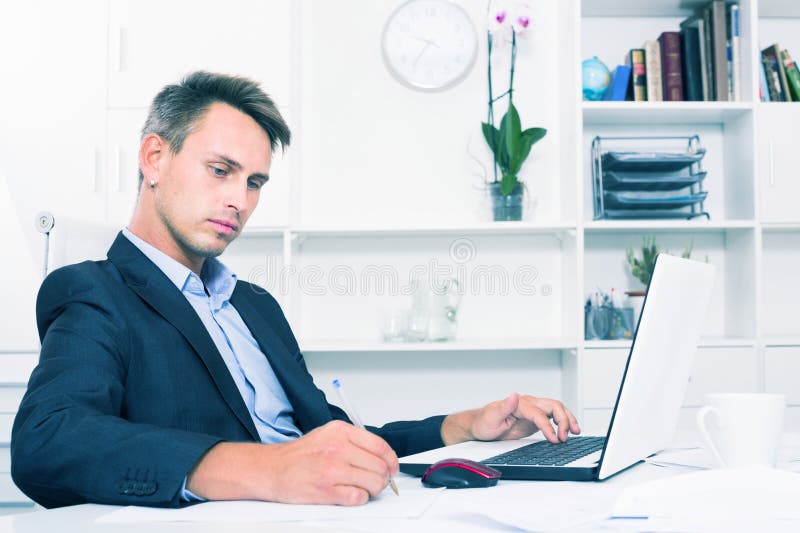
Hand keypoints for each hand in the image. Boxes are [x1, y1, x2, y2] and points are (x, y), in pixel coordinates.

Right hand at [187, 420, 397, 504]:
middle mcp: (337, 448)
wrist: (272, 469)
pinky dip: (360, 499)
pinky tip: (351, 494)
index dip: (391, 459)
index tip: (393, 467)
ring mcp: (332, 470)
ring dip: (373, 489)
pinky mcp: (326, 490)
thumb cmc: (299, 455)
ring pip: (373, 482)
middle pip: (379, 466)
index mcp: (340, 431)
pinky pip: (358, 498)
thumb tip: (382, 456)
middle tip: (377, 481)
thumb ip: (354, 441)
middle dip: (383, 477)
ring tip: (363, 488)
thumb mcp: (327, 435)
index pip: (379, 445)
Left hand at [441, 393, 580, 444]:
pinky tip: (568, 431)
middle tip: (566, 437)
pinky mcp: (534, 419)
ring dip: (568, 419)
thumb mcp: (490, 417)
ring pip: (556, 409)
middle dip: (564, 420)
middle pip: (553, 406)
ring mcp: (532, 410)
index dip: (549, 426)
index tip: (554, 438)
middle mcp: (528, 404)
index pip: (540, 413)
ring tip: (576, 432)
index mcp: (519, 403)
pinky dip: (563, 423)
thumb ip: (503, 406)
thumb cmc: (483, 422)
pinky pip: (553, 417)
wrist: (479, 426)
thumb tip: (514, 395)